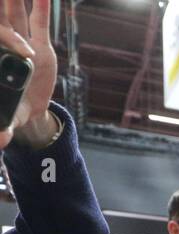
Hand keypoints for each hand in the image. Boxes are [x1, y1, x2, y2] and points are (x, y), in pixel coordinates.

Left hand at [0, 0, 56, 150]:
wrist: (27, 110)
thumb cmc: (13, 112)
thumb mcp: (10, 120)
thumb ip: (5, 129)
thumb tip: (1, 141)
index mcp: (0, 58)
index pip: (2, 39)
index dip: (10, 41)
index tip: (27, 52)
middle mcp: (7, 45)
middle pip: (2, 19)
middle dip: (3, 6)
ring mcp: (21, 41)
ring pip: (15, 13)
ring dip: (15, 0)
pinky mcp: (39, 44)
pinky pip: (40, 22)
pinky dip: (42, 7)